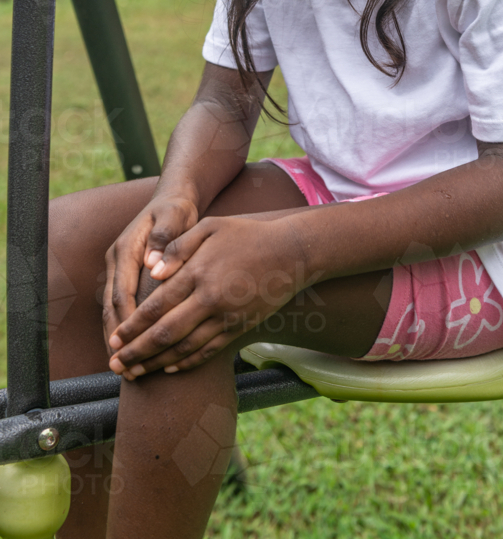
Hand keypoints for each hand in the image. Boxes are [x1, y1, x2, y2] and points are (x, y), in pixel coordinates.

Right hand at [103, 193, 198, 354]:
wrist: (171, 199)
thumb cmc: (176, 209)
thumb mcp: (174, 215)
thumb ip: (164, 236)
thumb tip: (152, 264)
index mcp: (126, 249)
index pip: (122, 293)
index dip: (127, 322)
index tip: (134, 346)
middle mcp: (117, 261)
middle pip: (111, 306)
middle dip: (117, 338)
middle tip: (124, 366)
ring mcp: (118, 268)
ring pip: (111, 309)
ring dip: (116, 337)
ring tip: (124, 366)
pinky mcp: (125, 274)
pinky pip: (119, 306)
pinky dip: (122, 328)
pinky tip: (131, 347)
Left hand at [107, 215, 301, 376]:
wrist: (291, 253)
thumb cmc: (246, 234)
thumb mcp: (210, 227)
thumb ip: (178, 247)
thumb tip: (150, 271)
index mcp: (198, 273)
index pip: (155, 307)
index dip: (131, 327)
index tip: (113, 341)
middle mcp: (210, 299)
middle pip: (165, 334)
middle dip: (137, 352)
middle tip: (115, 366)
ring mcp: (226, 317)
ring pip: (185, 348)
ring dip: (157, 363)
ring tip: (135, 373)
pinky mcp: (240, 327)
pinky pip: (208, 351)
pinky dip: (187, 362)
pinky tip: (170, 368)